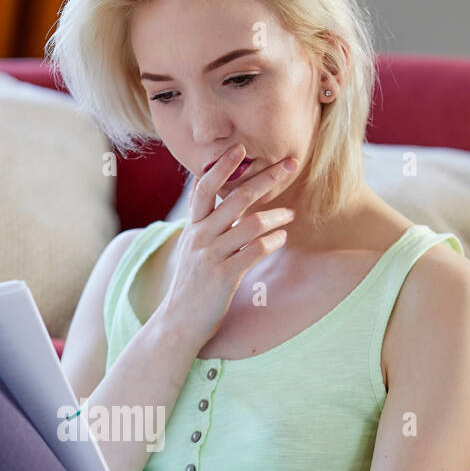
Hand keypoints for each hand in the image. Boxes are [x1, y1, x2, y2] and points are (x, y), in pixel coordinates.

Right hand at [156, 149, 297, 352]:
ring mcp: (211, 256)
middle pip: (236, 198)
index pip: (205, 187)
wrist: (179, 322)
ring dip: (277, 215)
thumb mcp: (192, 248)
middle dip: (266, 178)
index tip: (240, 148)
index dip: (222, 166)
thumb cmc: (192, 284)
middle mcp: (199, 236)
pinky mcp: (224, 276)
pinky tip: (281, 239)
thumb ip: (204, 222)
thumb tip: (215, 196)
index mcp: (192, 227)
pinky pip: (255, 250)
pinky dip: (273, 241)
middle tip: (288, 165)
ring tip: (290, 213)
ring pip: (251, 223)